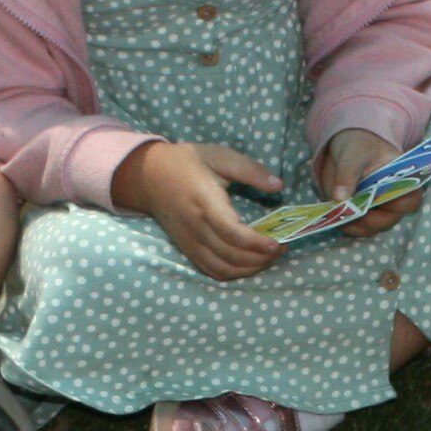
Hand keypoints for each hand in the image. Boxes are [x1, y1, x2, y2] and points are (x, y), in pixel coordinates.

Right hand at [114, 139, 284, 281]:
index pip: (232, 232)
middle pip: (231, 255)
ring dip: (250, 269)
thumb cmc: (187, 163)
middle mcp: (196, 227)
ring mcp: (190, 242)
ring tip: (268, 257)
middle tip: (281, 247)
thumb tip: (278, 185)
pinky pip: (212, 271)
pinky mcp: (188, 250)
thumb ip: (249, 170)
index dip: (257, 242)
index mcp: (205, 202)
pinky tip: (249, 263)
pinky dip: (234, 273)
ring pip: (223, 269)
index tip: (278, 242)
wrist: (149, 177)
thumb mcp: (219, 156)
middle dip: (261, 258)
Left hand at [312, 126, 411, 239]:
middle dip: (375, 219)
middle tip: (357, 212)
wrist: (345, 149)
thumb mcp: (353, 154)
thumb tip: (340, 198)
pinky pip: (360, 228)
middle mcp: (393, 198)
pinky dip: (350, 227)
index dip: (401, 204)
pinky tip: (339, 221)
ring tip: (344, 217)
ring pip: (375, 227)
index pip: (411, 198)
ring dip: (360, 225)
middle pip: (392, 219)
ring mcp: (377, 208)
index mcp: (401, 179)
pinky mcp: (361, 214)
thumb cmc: (358, 146)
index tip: (383, 200)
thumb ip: (347, 173)